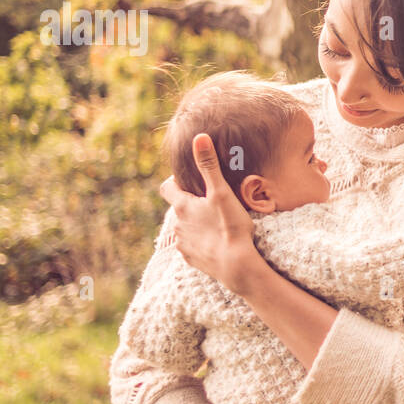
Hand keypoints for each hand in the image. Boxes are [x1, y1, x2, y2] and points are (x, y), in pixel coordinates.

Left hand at [159, 133, 261, 294]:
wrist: (237, 266)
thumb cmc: (230, 227)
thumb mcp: (221, 193)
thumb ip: (209, 165)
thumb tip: (199, 137)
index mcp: (183, 207)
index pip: (167, 188)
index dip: (175, 181)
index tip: (189, 179)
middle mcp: (177, 225)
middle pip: (178, 209)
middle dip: (190, 204)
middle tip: (210, 202)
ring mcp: (183, 244)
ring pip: (185, 228)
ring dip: (195, 224)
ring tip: (215, 224)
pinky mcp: (191, 259)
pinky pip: (191, 247)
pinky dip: (201, 242)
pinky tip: (216, 243)